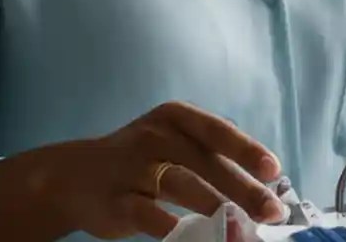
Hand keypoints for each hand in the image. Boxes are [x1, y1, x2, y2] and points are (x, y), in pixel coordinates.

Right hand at [0, 101, 286, 240]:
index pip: (217, 131)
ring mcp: (133, 168)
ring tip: (243, 227)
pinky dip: (176, 229)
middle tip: (272, 213)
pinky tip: (199, 238)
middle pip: (206, 163)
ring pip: (182, 186)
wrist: (71, 177)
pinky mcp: (116, 200)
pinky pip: (150, 216)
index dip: (247, 150)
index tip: (274, 171)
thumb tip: (265, 189)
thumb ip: (212, 161)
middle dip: (244, 190)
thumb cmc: (141, 160)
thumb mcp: (174, 144)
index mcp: (175, 117)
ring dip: (217, 209)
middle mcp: (155, 135)